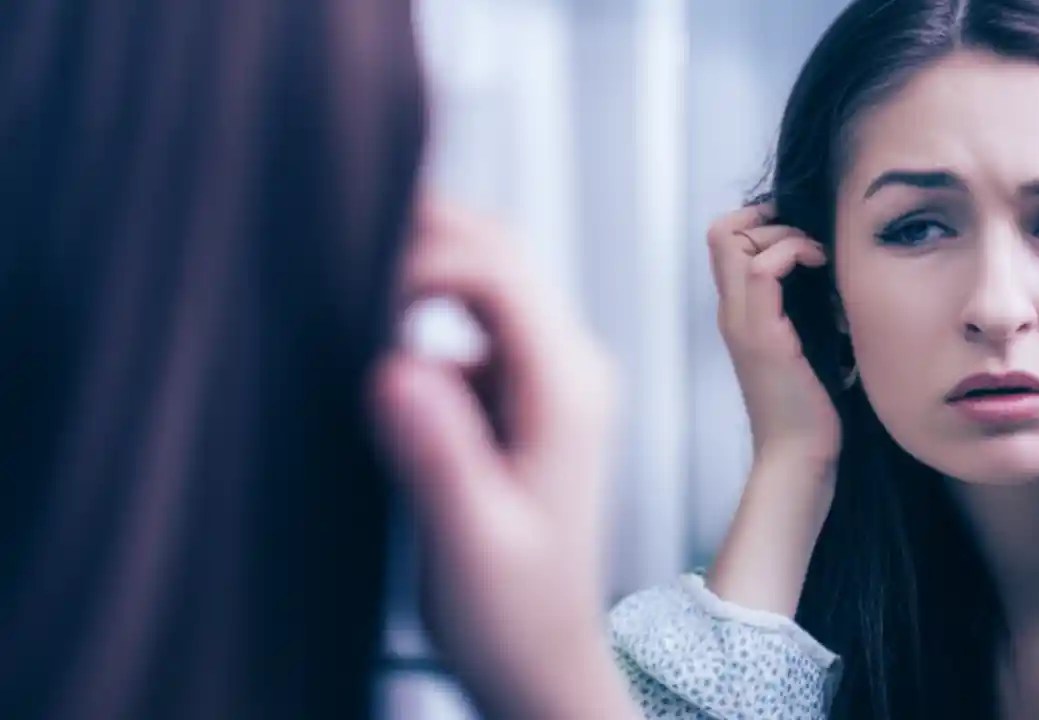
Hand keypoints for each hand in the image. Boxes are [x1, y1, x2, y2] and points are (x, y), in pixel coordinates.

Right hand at [371, 200, 633, 718]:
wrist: (541, 655)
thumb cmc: (513, 613)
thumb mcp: (469, 543)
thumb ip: (438, 456)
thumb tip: (396, 368)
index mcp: (566, 394)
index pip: (502, 277)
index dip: (428, 258)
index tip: (361, 284)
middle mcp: (571, 372)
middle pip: (503, 259)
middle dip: (428, 240)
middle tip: (346, 250)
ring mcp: (550, 379)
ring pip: (489, 281)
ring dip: (425, 269)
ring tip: (354, 289)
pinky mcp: (524, 394)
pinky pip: (476, 325)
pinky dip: (426, 312)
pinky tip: (379, 337)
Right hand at [707, 202, 839, 466]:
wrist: (799, 458)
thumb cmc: (811, 410)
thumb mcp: (810, 345)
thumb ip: (808, 311)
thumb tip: (837, 277)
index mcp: (740, 316)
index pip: (725, 242)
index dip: (759, 222)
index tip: (800, 232)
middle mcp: (732, 314)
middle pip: (721, 231)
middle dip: (769, 218)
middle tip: (809, 239)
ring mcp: (741, 323)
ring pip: (733, 239)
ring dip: (783, 233)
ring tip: (816, 255)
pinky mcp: (761, 335)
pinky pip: (760, 268)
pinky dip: (792, 251)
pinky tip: (820, 266)